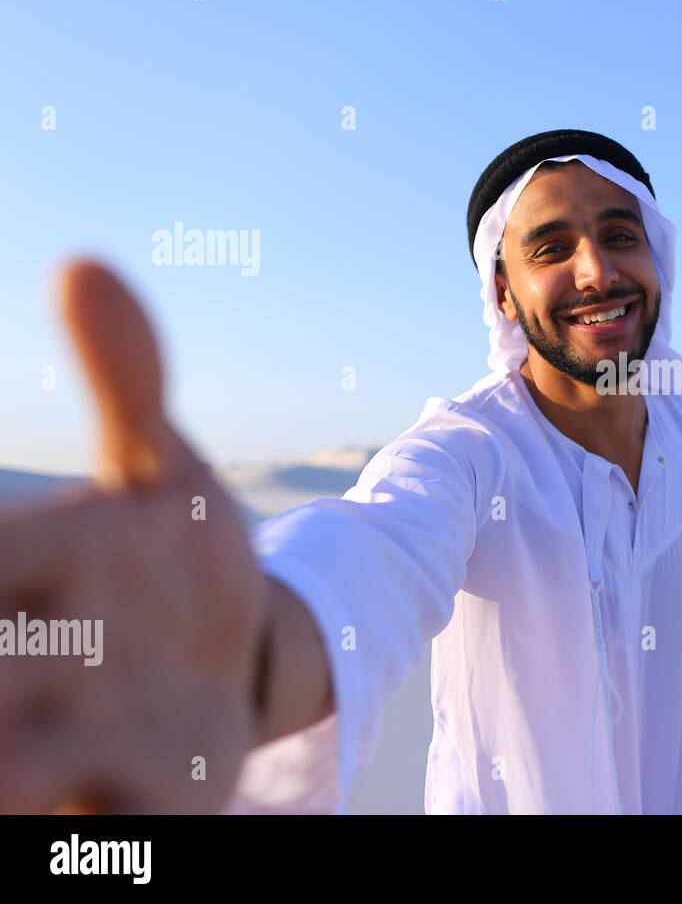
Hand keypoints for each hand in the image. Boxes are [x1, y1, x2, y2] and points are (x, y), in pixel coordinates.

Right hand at [0, 259, 269, 812]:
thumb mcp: (162, 475)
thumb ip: (128, 384)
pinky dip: (98, 836)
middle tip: (35, 688)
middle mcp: (25, 675)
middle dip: (4, 705)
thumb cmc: (171, 561)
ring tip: (31, 781)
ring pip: (11, 779)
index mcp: (22, 579)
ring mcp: (74, 753)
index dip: (2, 571)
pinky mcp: (140, 807)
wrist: (239, 650)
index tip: (61, 567)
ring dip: (15, 781)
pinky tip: (114, 827)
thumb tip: (82, 264)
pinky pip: (107, 836)